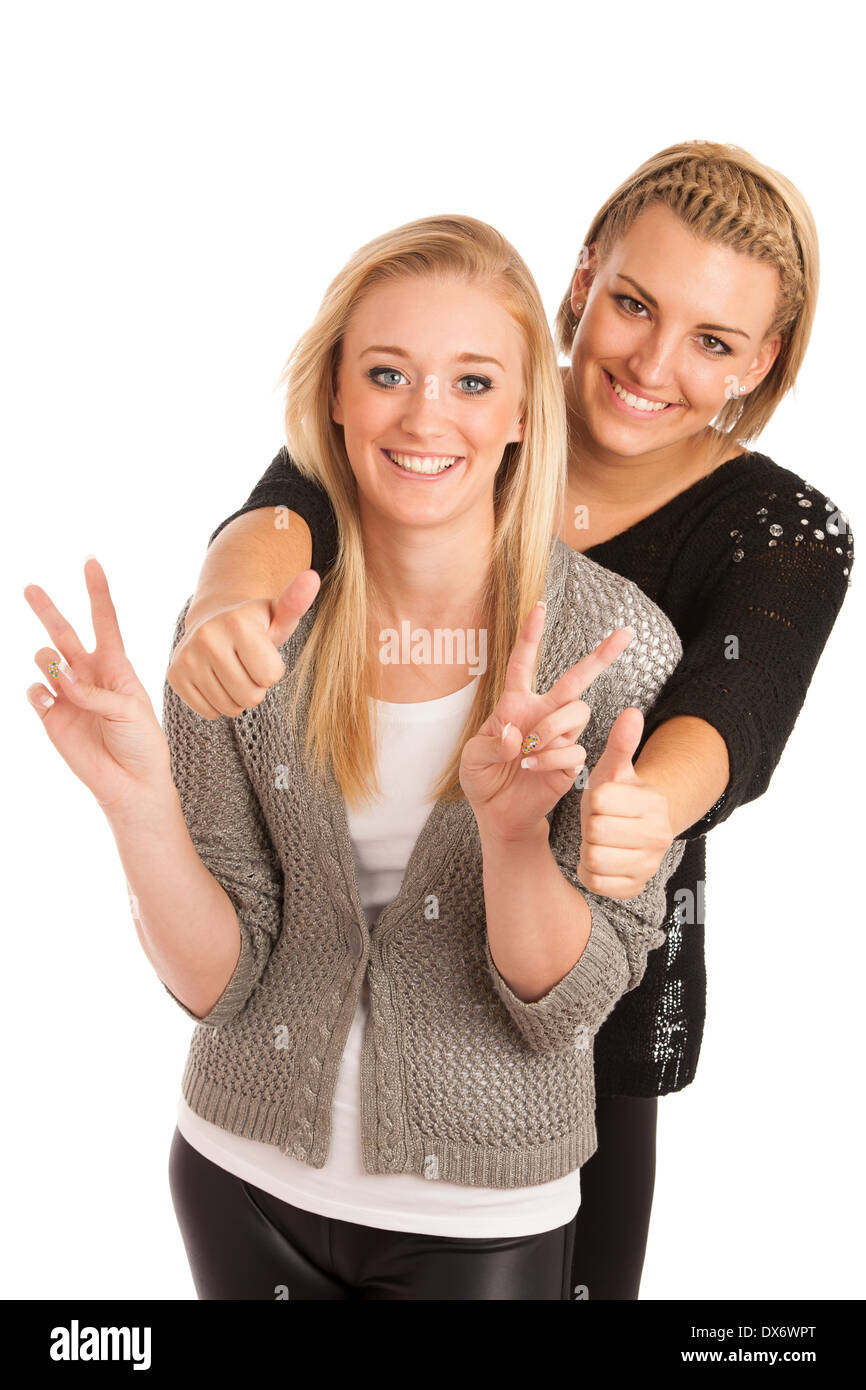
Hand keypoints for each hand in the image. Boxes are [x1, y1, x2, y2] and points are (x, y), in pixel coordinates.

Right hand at [24, 557, 174, 813]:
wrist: (130, 783)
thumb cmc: (141, 744)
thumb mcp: (129, 712)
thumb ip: (95, 693)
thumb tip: (60, 679)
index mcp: (116, 666)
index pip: (105, 620)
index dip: (97, 591)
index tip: (90, 561)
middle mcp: (89, 675)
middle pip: (64, 632)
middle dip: (47, 609)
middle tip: (29, 586)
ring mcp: (68, 694)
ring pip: (45, 659)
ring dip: (47, 659)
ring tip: (59, 673)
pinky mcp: (51, 715)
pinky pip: (35, 691)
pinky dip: (38, 690)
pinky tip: (50, 699)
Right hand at [167, 570, 321, 717]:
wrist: (213, 622)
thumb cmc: (255, 624)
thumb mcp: (278, 615)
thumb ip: (296, 602)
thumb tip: (312, 578)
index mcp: (237, 623)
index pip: (270, 676)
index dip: (272, 670)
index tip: (263, 654)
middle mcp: (207, 637)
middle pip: (251, 696)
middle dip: (256, 686)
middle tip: (248, 666)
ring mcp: (187, 657)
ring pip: (230, 708)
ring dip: (238, 697)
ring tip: (233, 671)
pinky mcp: (175, 675)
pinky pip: (210, 712)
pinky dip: (218, 702)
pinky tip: (216, 679)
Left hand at [459, 601, 635, 841]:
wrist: (498, 814)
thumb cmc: (483, 780)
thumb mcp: (472, 759)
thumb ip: (490, 744)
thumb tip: (515, 734)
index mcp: (515, 704)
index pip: (523, 663)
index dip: (531, 635)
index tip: (539, 607)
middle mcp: (543, 714)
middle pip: (575, 679)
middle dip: (601, 656)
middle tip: (625, 634)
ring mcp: (559, 737)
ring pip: (577, 712)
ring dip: (552, 728)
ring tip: (528, 750)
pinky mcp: (570, 762)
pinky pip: (573, 750)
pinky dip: (550, 758)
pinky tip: (531, 769)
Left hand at [576, 707, 674, 899]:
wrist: (633, 832)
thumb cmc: (617, 797)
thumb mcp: (614, 770)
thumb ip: (620, 743)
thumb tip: (631, 711)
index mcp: (653, 803)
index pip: (599, 801)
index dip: (593, 800)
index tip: (603, 801)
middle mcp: (658, 837)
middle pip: (595, 832)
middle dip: (590, 825)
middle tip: (599, 822)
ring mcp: (648, 865)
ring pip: (594, 857)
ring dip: (588, 848)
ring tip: (600, 839)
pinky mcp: (634, 888)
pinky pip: (596, 881)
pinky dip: (590, 871)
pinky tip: (601, 858)